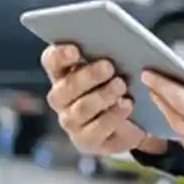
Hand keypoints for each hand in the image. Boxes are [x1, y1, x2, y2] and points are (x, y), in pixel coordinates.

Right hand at [41, 44, 166, 156]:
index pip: (51, 61)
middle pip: (66, 87)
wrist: (132, 121)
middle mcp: (60, 98)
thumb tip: (116, 43)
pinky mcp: (85, 141)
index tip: (75, 49)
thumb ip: (107, 54)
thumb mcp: (114, 66)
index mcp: (62, 73)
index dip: (60, 55)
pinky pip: (96, 129)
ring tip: (121, 85)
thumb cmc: (118, 83)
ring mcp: (70, 121)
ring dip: (102, 96)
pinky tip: (127, 104)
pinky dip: (113, 115)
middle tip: (109, 66)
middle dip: (88, 76)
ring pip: (80, 109)